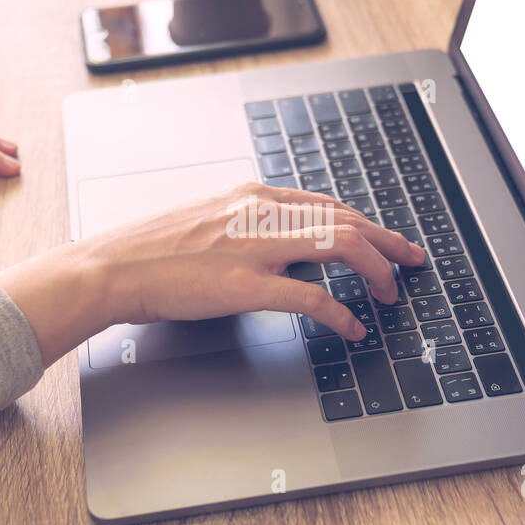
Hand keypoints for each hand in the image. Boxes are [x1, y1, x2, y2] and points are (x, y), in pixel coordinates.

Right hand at [0, 182, 427, 365]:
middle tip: (412, 261)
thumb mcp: (209, 222)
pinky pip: (311, 298)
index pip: (328, 204)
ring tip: (390, 294)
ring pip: (341, 245)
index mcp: (252, 197)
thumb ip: (250, 229)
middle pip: (346, 219)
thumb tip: (288, 254)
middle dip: (388, 241)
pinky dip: (340, 313)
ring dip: (376, 270)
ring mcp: (255, 248)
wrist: (112, 267)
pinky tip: (352, 327)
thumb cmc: (152, 251)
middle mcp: (260, 213)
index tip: (387, 239)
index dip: (367, 223)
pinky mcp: (245, 285)